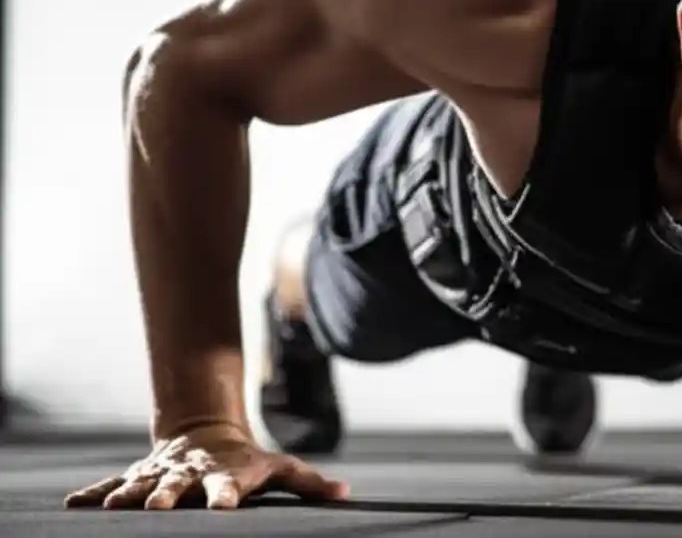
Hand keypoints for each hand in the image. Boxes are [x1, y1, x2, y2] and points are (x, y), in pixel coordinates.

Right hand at [63, 423, 348, 509]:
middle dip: (168, 495)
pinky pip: (111, 485)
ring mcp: (162, 474)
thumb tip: (346, 494)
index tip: (222, 510)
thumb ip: (308, 484)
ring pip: (141, 484)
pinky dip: (94, 495)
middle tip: (157, 506)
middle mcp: (190, 475)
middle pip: (179, 486)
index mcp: (225, 476)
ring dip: (127, 496)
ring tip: (115, 507)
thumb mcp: (278, 468)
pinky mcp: (139, 476)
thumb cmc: (248, 461)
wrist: (206, 432)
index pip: (228, 487)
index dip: (226, 497)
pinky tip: (73, 506)